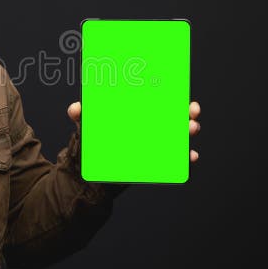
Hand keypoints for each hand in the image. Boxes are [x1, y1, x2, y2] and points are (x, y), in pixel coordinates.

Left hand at [67, 100, 201, 161]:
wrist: (93, 174)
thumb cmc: (95, 142)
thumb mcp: (87, 126)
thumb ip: (81, 116)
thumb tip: (76, 108)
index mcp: (139, 114)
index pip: (161, 102)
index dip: (176, 96)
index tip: (184, 94)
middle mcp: (152, 127)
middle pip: (176, 117)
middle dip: (188, 113)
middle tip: (192, 111)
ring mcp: (156, 145)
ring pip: (179, 136)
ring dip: (189, 132)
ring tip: (191, 129)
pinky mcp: (156, 163)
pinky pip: (175, 161)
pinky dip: (185, 158)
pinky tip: (190, 157)